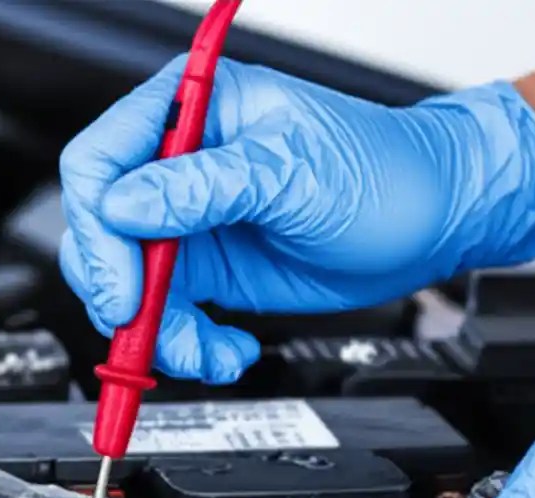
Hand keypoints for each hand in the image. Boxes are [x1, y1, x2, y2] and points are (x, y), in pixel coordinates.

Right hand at [59, 55, 534, 382]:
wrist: (435, 221)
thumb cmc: (384, 171)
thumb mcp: (291, 173)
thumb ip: (201, 188)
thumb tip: (124, 207)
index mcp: (191, 111)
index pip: (100, 160)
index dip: (99, 228)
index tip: (124, 284)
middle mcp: (177, 163)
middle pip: (100, 230)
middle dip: (119, 289)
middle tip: (144, 326)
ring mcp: (187, 220)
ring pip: (126, 284)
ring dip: (157, 330)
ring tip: (204, 349)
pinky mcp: (205, 268)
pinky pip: (165, 314)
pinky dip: (186, 344)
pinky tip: (225, 348)